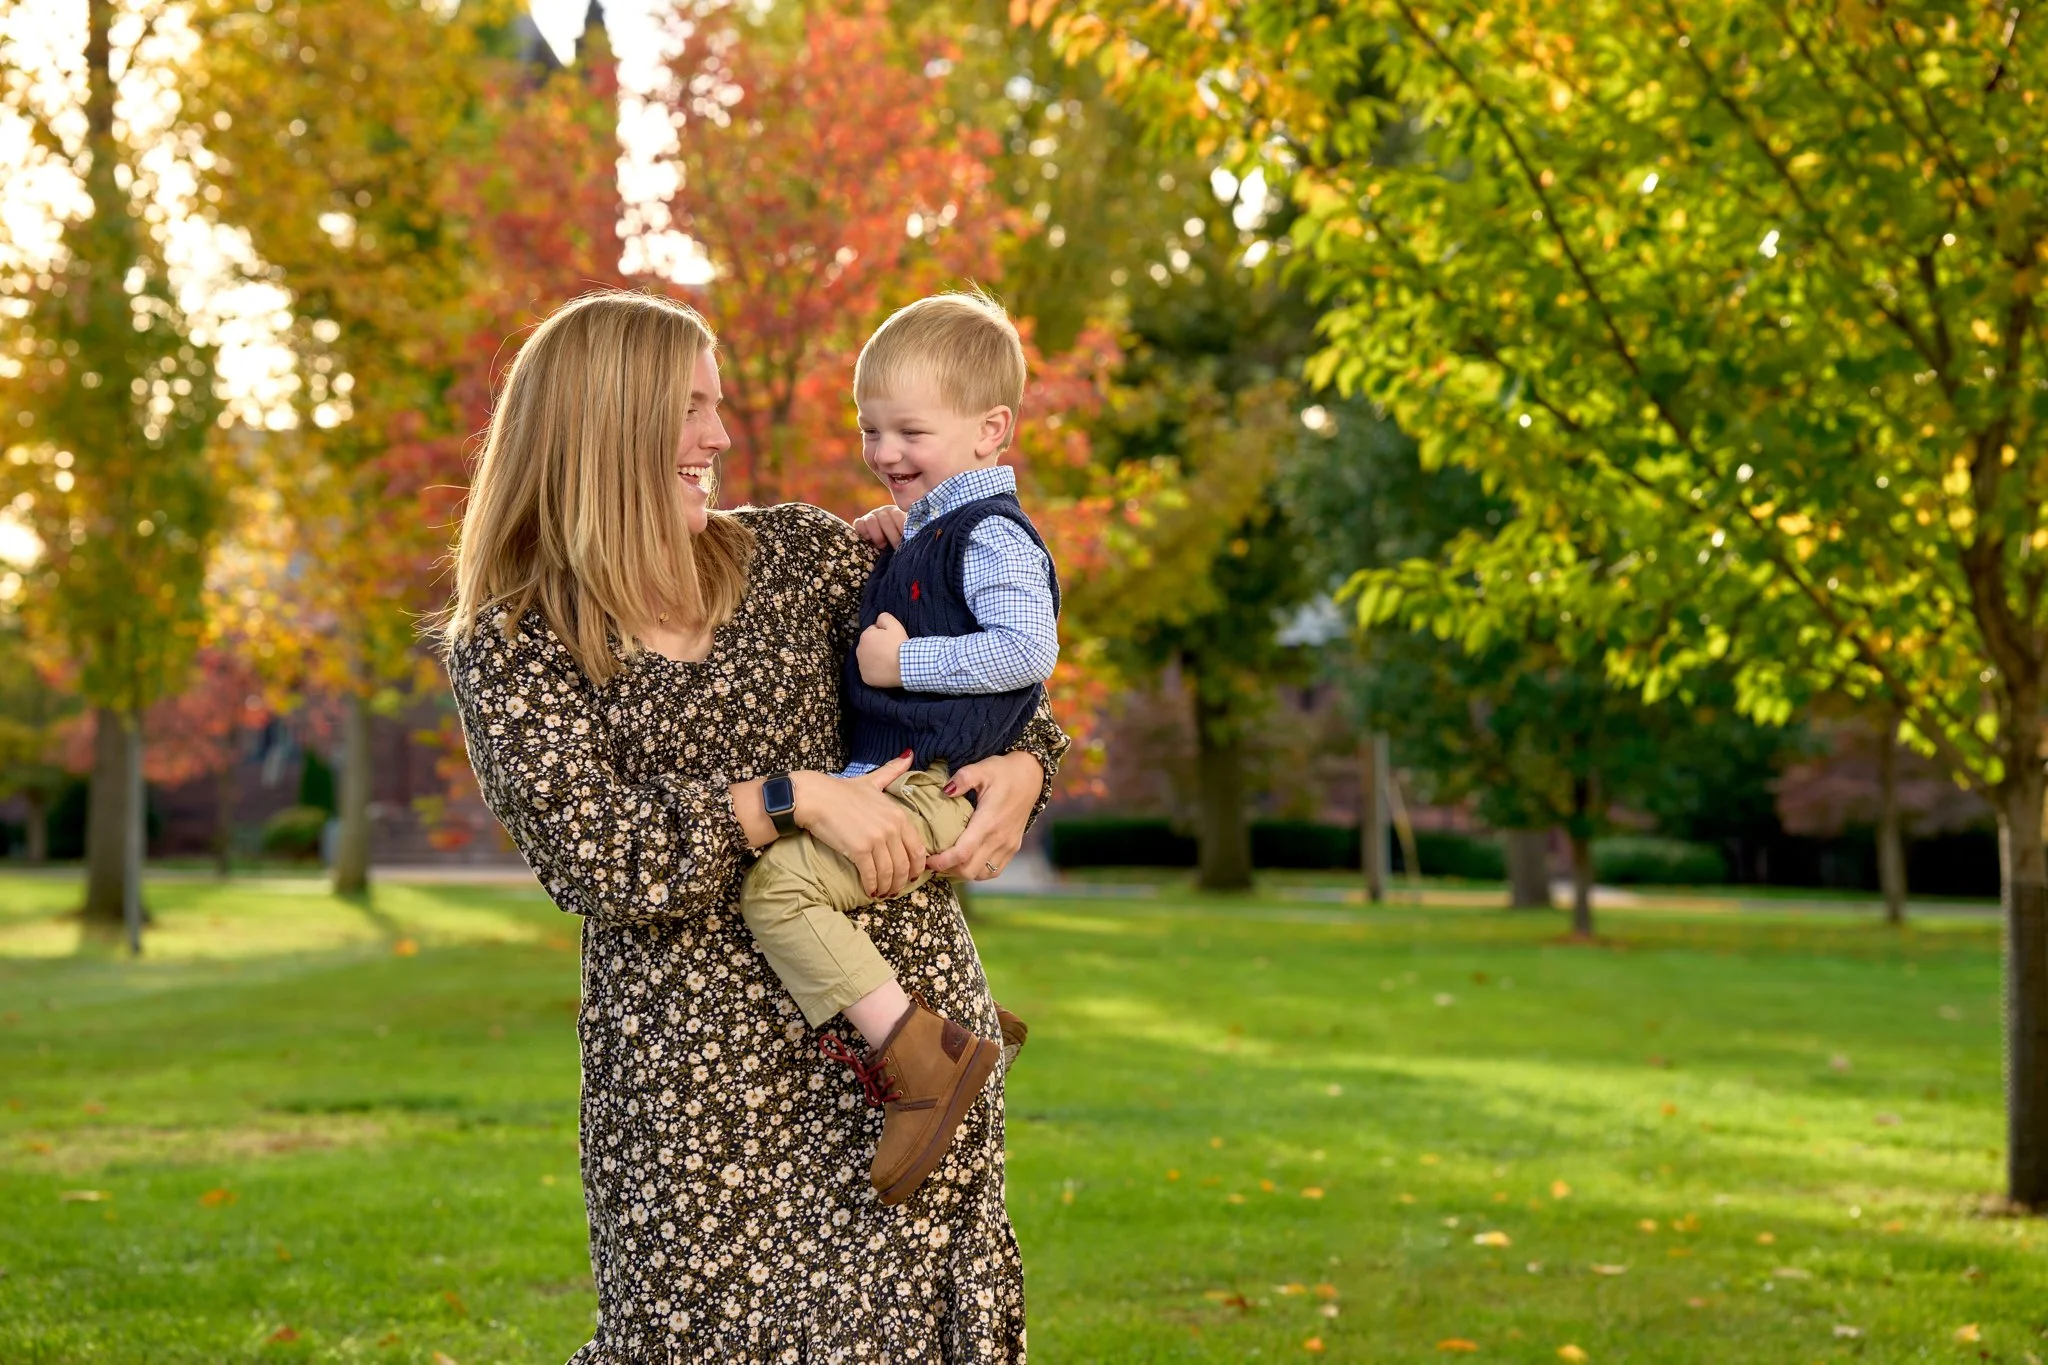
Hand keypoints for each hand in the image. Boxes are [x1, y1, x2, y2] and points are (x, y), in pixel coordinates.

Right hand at [792, 752, 926, 897]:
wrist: (815, 797)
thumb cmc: (842, 790)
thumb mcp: (872, 780)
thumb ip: (892, 771)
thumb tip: (909, 754)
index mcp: (898, 814)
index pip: (918, 847)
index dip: (917, 865)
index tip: (911, 875)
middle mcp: (892, 827)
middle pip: (906, 864)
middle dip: (903, 880)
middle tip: (896, 888)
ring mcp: (877, 839)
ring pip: (890, 872)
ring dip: (888, 886)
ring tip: (883, 892)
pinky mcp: (859, 850)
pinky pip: (872, 875)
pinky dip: (872, 886)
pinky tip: (869, 890)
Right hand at [853, 504, 906, 549]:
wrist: (886, 548)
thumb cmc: (900, 542)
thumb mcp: (907, 536)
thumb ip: (911, 532)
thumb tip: (915, 535)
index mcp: (896, 512)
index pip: (898, 516)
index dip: (902, 529)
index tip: (907, 540)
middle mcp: (883, 512)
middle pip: (885, 519)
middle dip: (892, 536)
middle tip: (896, 547)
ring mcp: (871, 516)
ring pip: (871, 521)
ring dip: (877, 536)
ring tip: (883, 546)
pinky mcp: (860, 523)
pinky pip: (858, 523)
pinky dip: (863, 532)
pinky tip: (869, 540)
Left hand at [857, 612, 908, 687]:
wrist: (905, 666)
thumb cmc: (899, 644)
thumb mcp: (894, 624)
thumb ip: (883, 617)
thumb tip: (878, 622)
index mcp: (864, 636)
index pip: (872, 632)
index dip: (883, 635)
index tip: (891, 640)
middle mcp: (859, 651)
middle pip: (869, 646)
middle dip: (877, 647)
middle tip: (890, 651)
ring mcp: (861, 666)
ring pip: (868, 660)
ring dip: (875, 659)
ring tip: (888, 661)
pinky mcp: (866, 678)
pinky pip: (870, 673)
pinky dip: (876, 672)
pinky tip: (886, 671)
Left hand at [927, 750, 1045, 881]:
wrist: (1031, 776)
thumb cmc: (1004, 772)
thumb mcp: (982, 768)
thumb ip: (963, 778)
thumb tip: (945, 791)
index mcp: (988, 822)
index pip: (962, 853)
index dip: (942, 862)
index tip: (928, 860)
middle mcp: (999, 838)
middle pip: (969, 870)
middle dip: (948, 870)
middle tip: (934, 860)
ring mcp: (1008, 845)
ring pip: (981, 874)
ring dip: (963, 872)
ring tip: (949, 861)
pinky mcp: (1013, 847)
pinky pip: (994, 871)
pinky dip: (978, 872)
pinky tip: (968, 861)